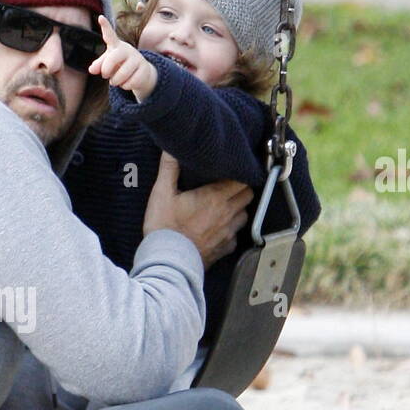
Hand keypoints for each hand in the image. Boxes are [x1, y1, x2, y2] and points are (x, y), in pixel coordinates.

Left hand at [88, 15, 157, 100]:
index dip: (105, 27)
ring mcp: (137, 58)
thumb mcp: (108, 64)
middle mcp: (127, 49)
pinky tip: (128, 82)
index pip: (110, 35)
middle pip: (113, 59)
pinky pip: (130, 83)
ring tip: (117, 80)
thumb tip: (92, 69)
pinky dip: (125, 86)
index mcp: (116, 46)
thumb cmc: (119, 65)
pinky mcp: (144, 69)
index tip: (100, 17)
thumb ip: (99, 65)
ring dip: (115, 82)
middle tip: (105, 75)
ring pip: (121, 75)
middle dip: (106, 70)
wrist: (140, 72)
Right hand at [143, 151, 252, 269]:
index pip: (242, 179)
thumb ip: (169, 168)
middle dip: (241, 188)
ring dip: (238, 209)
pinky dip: (231, 231)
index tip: (231, 170)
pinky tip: (219, 229)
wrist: (167, 262)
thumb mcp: (162, 193)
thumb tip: (171, 148)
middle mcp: (227, 214)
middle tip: (228, 186)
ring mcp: (228, 233)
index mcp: (215, 197)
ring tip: (225, 206)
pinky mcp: (224, 249)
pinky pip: (235, 236)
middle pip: (247, 195)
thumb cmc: (164, 227)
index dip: (238, 173)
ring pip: (244, 215)